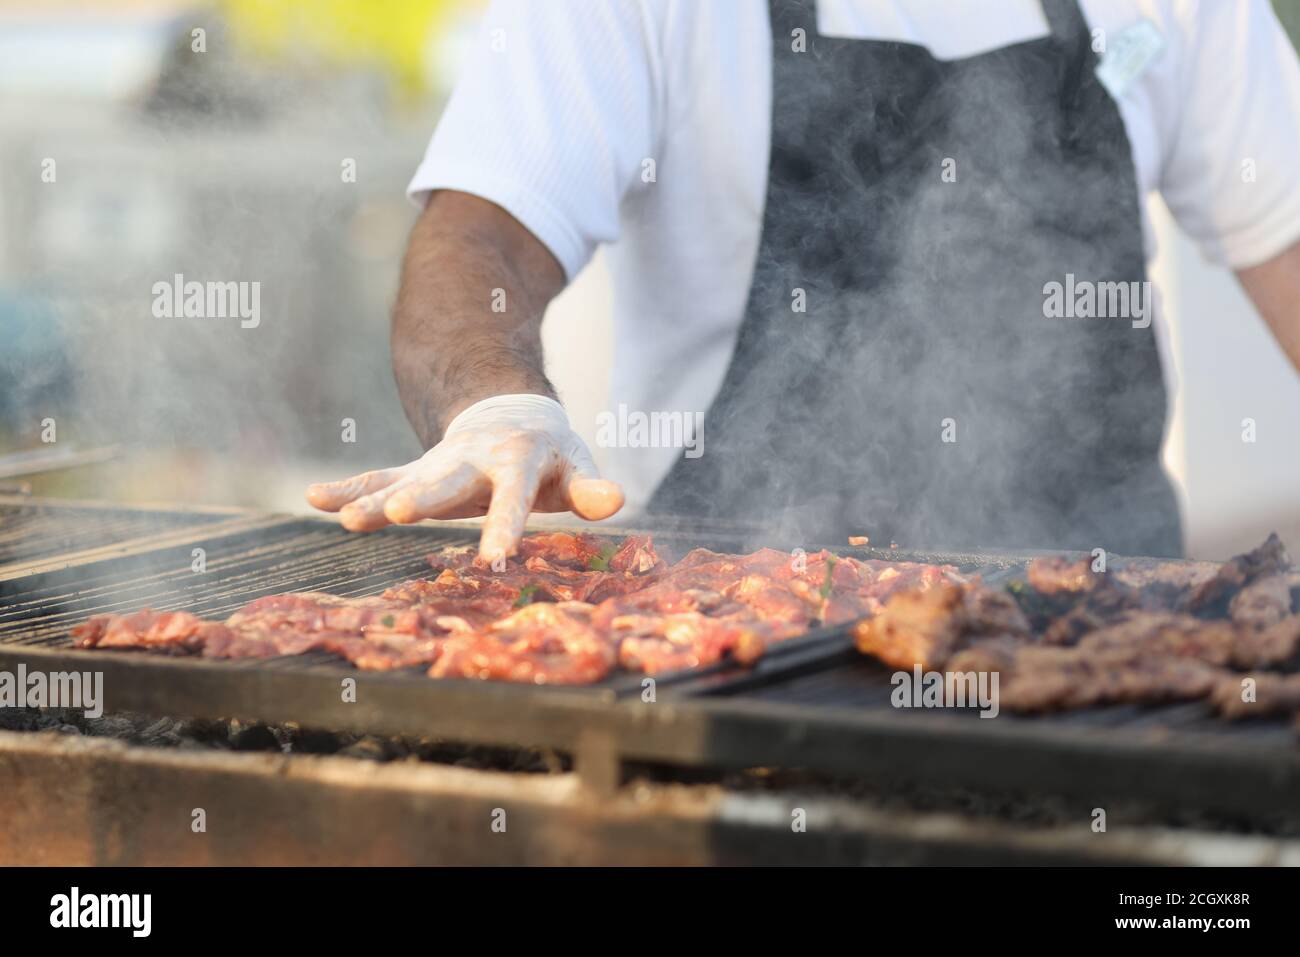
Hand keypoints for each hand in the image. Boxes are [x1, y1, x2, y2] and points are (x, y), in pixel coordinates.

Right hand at [306, 395, 623, 560]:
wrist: (511, 414)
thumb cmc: (550, 455)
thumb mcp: (576, 467)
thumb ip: (590, 488)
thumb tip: (617, 501)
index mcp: (518, 460)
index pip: (513, 497)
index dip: (506, 527)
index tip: (496, 559)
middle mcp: (473, 460)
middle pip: (445, 483)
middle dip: (421, 499)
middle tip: (396, 516)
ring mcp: (439, 464)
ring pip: (403, 481)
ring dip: (372, 500)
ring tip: (343, 519)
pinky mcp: (415, 471)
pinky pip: (378, 478)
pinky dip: (348, 488)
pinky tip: (315, 497)